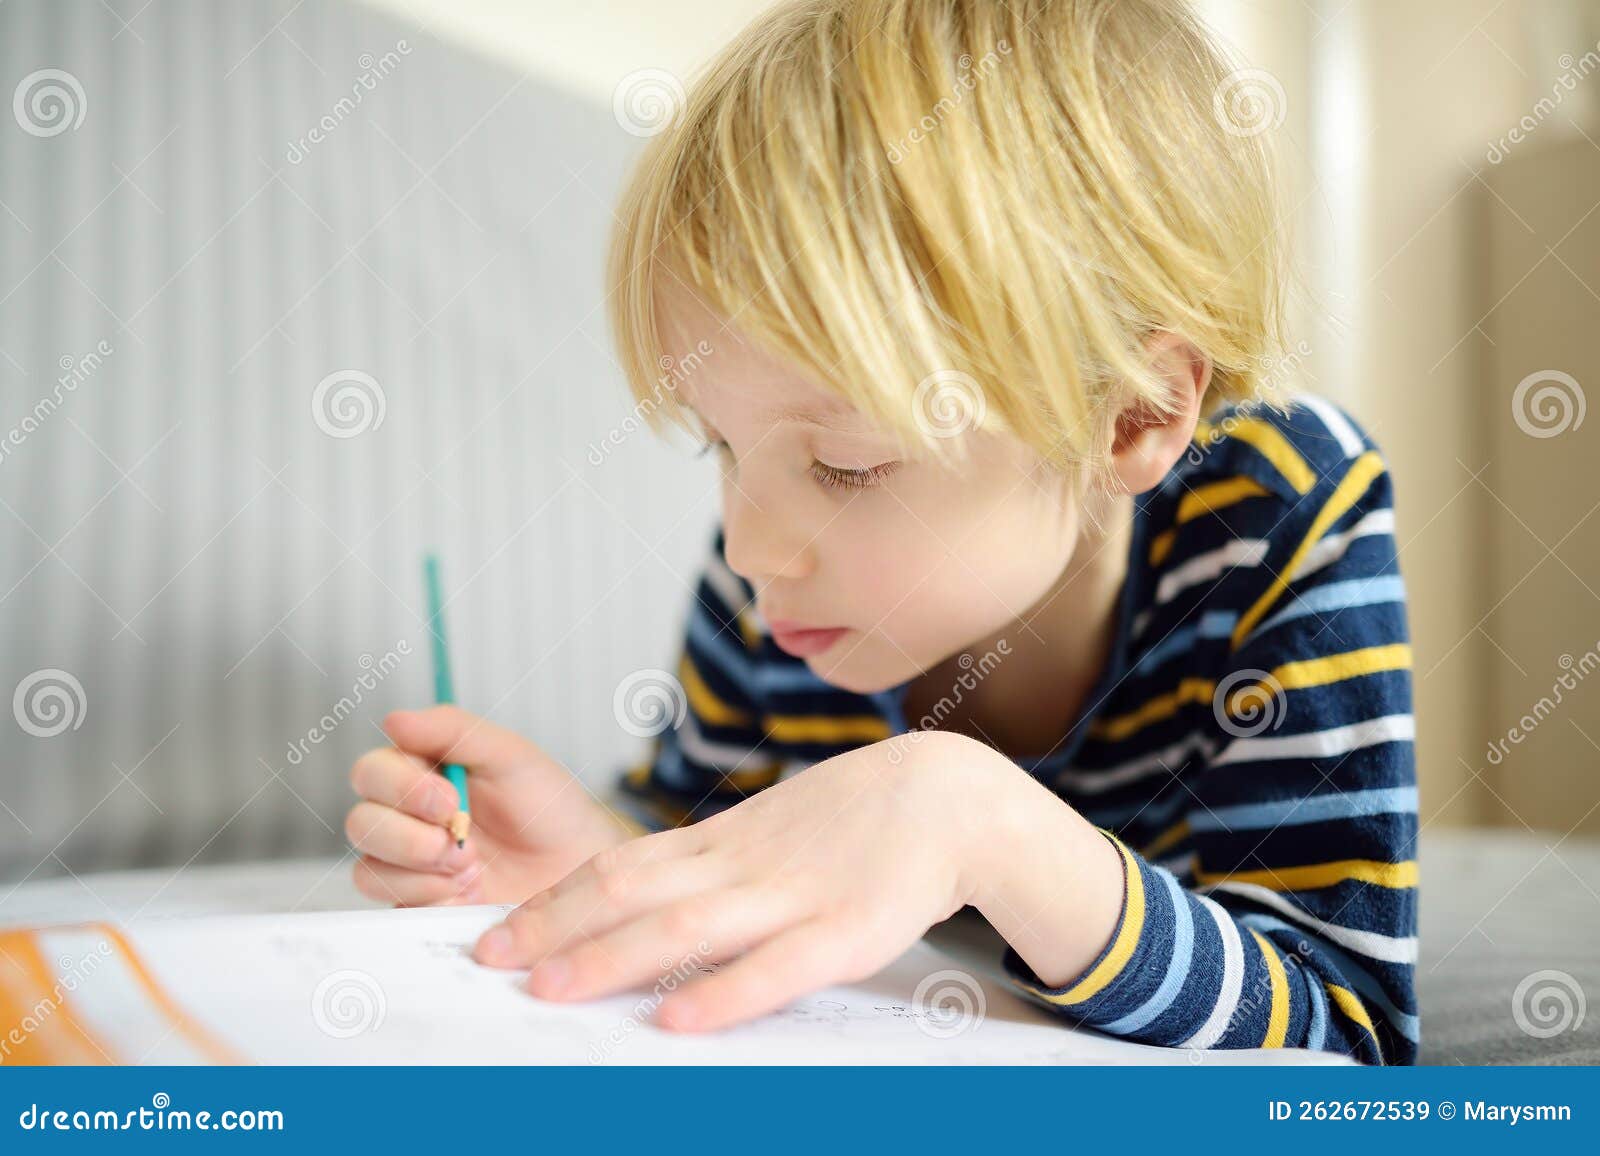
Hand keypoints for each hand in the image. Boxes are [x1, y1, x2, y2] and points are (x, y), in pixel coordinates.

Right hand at [344, 706, 633, 906]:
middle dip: (409, 835)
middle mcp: (408, 819)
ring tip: (472, 867)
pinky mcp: (422, 906)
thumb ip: (454, 731)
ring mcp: (412, 866)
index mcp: (421, 774)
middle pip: (361, 824)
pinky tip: (469, 890)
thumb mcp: (511, 755)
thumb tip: (393, 720)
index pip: (371, 774)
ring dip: (422, 869)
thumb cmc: (549, 807)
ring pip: (370, 871)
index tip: (447, 798)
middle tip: (460, 838)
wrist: (578, 866)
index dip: (398, 787)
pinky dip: (431, 898)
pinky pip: (396, 908)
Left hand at [469, 730, 1009, 1031]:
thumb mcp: (769, 832)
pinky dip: (721, 993)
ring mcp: (789, 896)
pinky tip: (678, 1020)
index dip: (551, 903)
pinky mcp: (844, 931)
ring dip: (610, 959)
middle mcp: (739, 865)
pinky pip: (774, 966)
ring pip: (684, 926)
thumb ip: (710, 868)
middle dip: (553, 929)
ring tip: (551, 991)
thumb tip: (640, 905)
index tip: (495, 935)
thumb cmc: (853, 820)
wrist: (946, 797)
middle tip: (491, 962)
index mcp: (721, 843)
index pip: (616, 867)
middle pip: (628, 891)